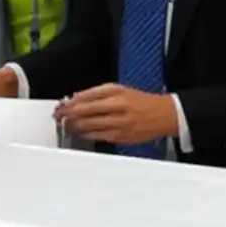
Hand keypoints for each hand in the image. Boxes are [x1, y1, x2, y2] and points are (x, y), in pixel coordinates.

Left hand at [55, 84, 178, 144]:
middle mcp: (118, 108)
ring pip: (90, 126)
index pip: (87, 98)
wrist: (166, 115)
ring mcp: (120, 124)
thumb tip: (76, 97)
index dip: (71, 103)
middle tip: (59, 116)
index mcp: (117, 94)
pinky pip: (99, 136)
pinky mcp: (122, 137)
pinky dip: (87, 134)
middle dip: (69, 114)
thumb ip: (97, 93)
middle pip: (85, 112)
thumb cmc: (141, 101)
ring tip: (67, 124)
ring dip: (75, 125)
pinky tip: (81, 132)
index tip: (62, 105)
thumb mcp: (120, 89)